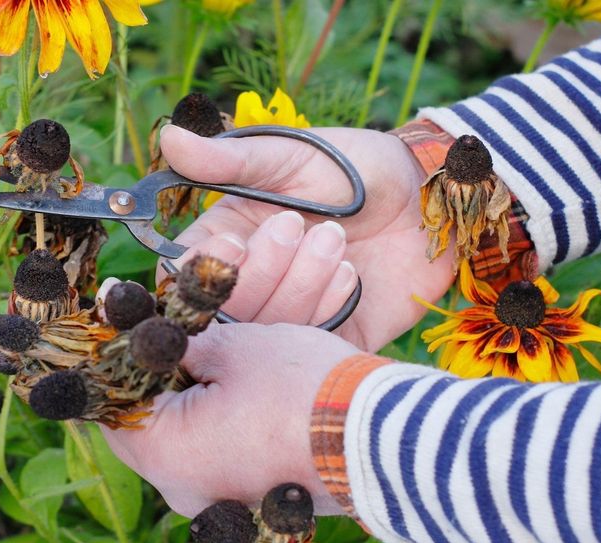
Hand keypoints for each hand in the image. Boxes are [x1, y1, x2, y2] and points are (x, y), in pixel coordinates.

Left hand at [101, 322, 360, 517]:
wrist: (387, 439)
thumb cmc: (305, 388)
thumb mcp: (233, 347)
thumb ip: (176, 340)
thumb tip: (142, 323)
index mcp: (165, 455)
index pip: (113, 400)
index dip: (118, 353)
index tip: (127, 319)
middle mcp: (183, 491)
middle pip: (149, 422)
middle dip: (157, 375)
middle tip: (168, 335)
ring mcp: (218, 503)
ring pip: (184, 439)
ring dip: (191, 396)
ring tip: (207, 356)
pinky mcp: (251, 502)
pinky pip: (217, 456)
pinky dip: (219, 421)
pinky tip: (236, 389)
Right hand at [159, 125, 454, 351]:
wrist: (431, 198)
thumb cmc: (354, 167)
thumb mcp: (289, 156)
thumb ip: (230, 158)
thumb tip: (169, 136)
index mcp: (227, 242)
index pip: (184, 277)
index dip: (204, 271)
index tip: (234, 246)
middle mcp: (252, 286)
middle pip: (223, 314)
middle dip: (263, 272)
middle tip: (297, 226)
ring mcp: (290, 317)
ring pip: (265, 335)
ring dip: (299, 286)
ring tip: (335, 241)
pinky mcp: (331, 339)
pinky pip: (310, 348)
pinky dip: (328, 311)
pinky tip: (352, 276)